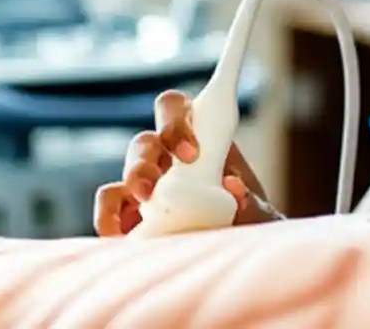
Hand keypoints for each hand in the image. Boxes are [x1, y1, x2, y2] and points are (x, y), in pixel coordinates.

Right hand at [93, 90, 277, 236]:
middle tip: (164, 177)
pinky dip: (108, 215)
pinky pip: (111, 204)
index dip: (176, 120)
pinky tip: (116, 234)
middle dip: (150, 152)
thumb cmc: (249, 223)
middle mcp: (168, 157)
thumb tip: (233, 186)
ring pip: (129, 166)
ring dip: (134, 176)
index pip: (178, 109)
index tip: (190, 152)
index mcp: (200, 140)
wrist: (238, 260)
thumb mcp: (260, 214)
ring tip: (145, 196)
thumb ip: (252, 203)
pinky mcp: (130, 212)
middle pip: (148, 138)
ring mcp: (147, 183)